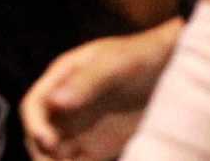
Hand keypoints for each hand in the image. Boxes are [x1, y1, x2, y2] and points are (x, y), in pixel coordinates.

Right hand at [22, 19, 183, 160]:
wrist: (173, 69)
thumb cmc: (141, 57)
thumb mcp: (113, 65)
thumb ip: (86, 83)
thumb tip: (55, 103)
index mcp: (61, 79)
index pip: (35, 105)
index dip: (35, 124)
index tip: (48, 143)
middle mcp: (66, 104)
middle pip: (41, 133)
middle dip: (42, 152)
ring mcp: (82, 126)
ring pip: (56, 152)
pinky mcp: (100, 145)